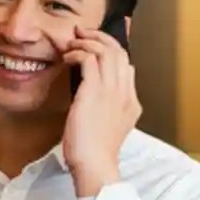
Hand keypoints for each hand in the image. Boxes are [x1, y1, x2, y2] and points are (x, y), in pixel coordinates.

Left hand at [58, 23, 140, 196]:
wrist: (95, 165)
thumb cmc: (95, 152)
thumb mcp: (108, 128)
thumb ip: (108, 109)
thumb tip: (97, 93)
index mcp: (131, 102)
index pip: (127, 64)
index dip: (112, 48)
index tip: (95, 43)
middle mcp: (125, 93)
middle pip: (119, 51)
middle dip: (100, 37)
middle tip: (82, 34)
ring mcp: (112, 91)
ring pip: (106, 50)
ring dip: (87, 42)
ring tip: (73, 43)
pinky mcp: (94, 91)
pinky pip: (89, 59)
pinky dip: (78, 53)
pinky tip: (68, 57)